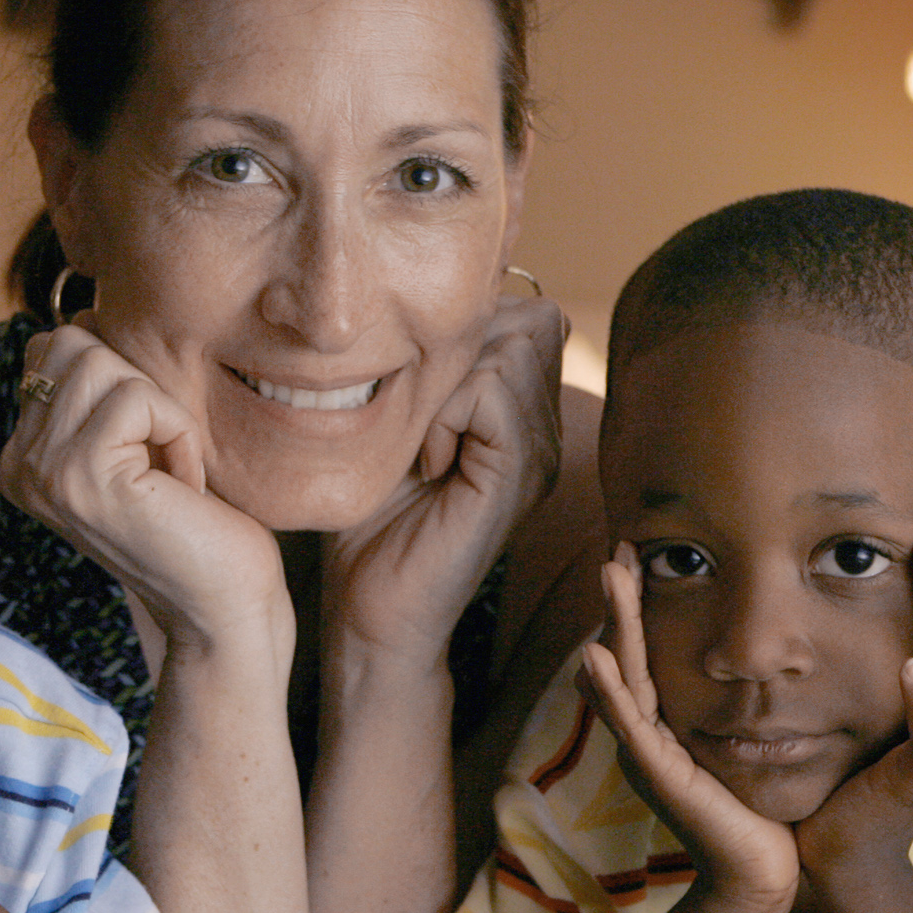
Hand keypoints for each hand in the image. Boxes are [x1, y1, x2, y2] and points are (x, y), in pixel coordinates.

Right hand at [0, 324, 288, 653]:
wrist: (222, 604)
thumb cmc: (196, 520)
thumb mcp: (135, 440)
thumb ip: (98, 387)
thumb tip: (81, 312)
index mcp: (24, 454)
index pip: (55, 347)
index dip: (123, 383)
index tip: (145, 451)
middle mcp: (19, 464)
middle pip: (73, 343)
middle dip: (138, 388)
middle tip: (159, 460)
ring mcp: (43, 472)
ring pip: (102, 362)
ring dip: (161, 413)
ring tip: (169, 475)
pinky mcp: (81, 476)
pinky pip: (139, 397)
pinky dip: (179, 434)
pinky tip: (180, 487)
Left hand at [324, 294, 565, 663]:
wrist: (372, 612)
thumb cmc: (368, 524)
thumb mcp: (392, 425)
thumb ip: (422, 368)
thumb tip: (413, 300)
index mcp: (520, 417)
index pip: (526, 315)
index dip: (466, 330)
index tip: (417, 394)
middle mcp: (544, 431)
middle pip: (528, 319)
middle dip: (459, 347)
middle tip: (416, 417)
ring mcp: (541, 455)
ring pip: (511, 346)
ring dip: (447, 381)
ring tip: (420, 443)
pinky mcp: (520, 479)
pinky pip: (492, 391)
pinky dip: (444, 413)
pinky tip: (425, 464)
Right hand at [579, 544, 798, 910]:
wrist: (760, 876)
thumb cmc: (756, 814)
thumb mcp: (743, 748)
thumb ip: (738, 710)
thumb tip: (758, 667)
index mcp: (662, 725)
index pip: (643, 653)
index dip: (638, 607)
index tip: (641, 556)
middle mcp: (644, 734)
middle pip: (623, 655)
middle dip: (621, 602)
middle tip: (619, 550)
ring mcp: (644, 753)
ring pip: (620, 678)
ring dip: (613, 625)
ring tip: (609, 577)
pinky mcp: (655, 774)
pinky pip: (628, 723)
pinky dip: (608, 688)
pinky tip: (595, 656)